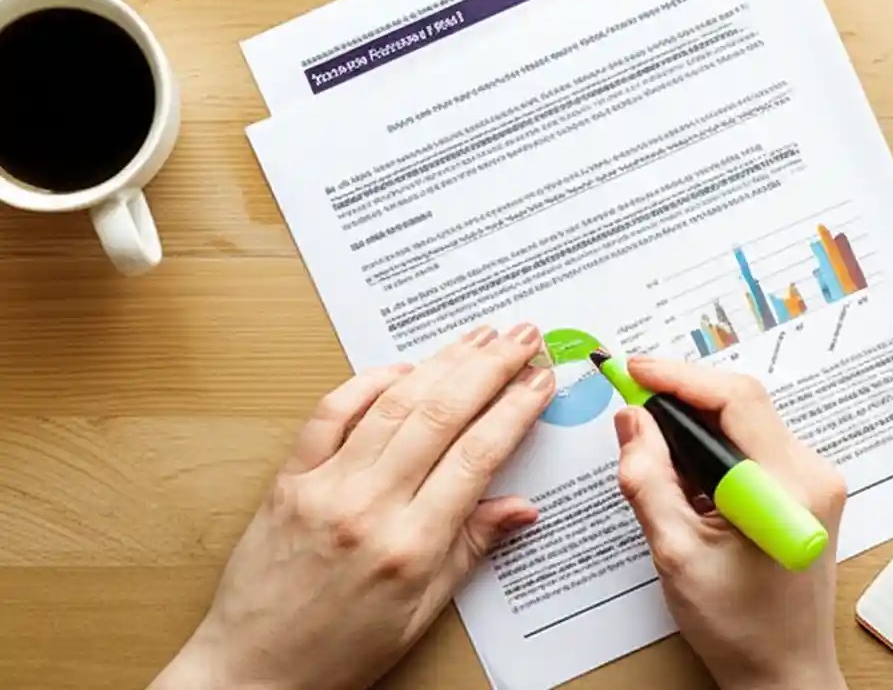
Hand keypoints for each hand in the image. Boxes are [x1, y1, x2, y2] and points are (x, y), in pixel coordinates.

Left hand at [150, 324, 554, 689]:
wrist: (252, 672)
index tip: (541, 380)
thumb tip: (521, 507)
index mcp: (410, 546)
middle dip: (489, 367)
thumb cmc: (339, 653)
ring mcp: (325, 487)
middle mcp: (368, 506)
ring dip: (441, 362)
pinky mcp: (290, 479)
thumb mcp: (421, 614)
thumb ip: (470, 549)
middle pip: (442, 415)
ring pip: (393, 404)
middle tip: (521, 335)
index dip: (515, 409)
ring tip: (476, 337)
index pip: (478, 456)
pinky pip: (330, 413)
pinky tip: (402, 366)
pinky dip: (368, 382)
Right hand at [613, 357, 848, 689]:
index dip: (679, 376)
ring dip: (696, 426)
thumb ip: (648, 479)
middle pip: (741, 403)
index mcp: (787, 487)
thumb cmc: (739, 628)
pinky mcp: (805, 492)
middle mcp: (811, 475)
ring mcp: (813, 482)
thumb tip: (630, 421)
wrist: (783, 673)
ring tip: (651, 447)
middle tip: (631, 404)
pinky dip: (714, 448)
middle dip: (682, 398)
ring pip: (746, 423)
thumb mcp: (676, 553)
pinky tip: (685, 474)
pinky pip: (754, 448)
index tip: (634, 371)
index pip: (735, 399)